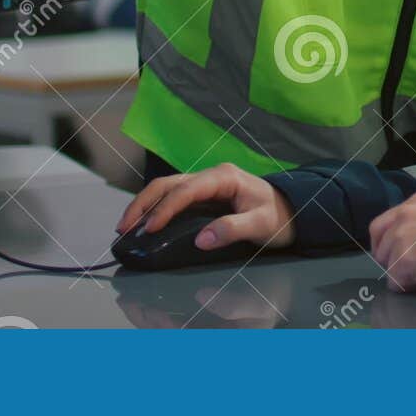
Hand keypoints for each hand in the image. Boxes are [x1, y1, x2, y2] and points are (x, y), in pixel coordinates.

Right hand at [115, 162, 297, 250]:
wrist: (291, 212)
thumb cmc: (278, 217)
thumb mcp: (260, 225)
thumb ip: (233, 229)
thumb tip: (202, 239)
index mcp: (225, 177)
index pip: (187, 189)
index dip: (166, 207)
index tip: (150, 227)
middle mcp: (212, 176)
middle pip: (169, 184)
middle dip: (143, 203)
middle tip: (124, 227)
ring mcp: (206, 184)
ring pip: (167, 188)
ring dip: (144, 205)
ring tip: (125, 226)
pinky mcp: (203, 196)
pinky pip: (173, 198)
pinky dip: (154, 208)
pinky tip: (143, 223)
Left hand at [369, 193, 415, 292]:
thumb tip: (415, 242)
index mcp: (415, 203)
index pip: (384, 223)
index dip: (387, 241)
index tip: (394, 252)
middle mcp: (403, 215)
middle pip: (379, 241)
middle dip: (387, 257)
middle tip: (401, 267)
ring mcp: (401, 237)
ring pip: (386, 263)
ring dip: (400, 272)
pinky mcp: (403, 260)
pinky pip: (395, 282)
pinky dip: (407, 286)